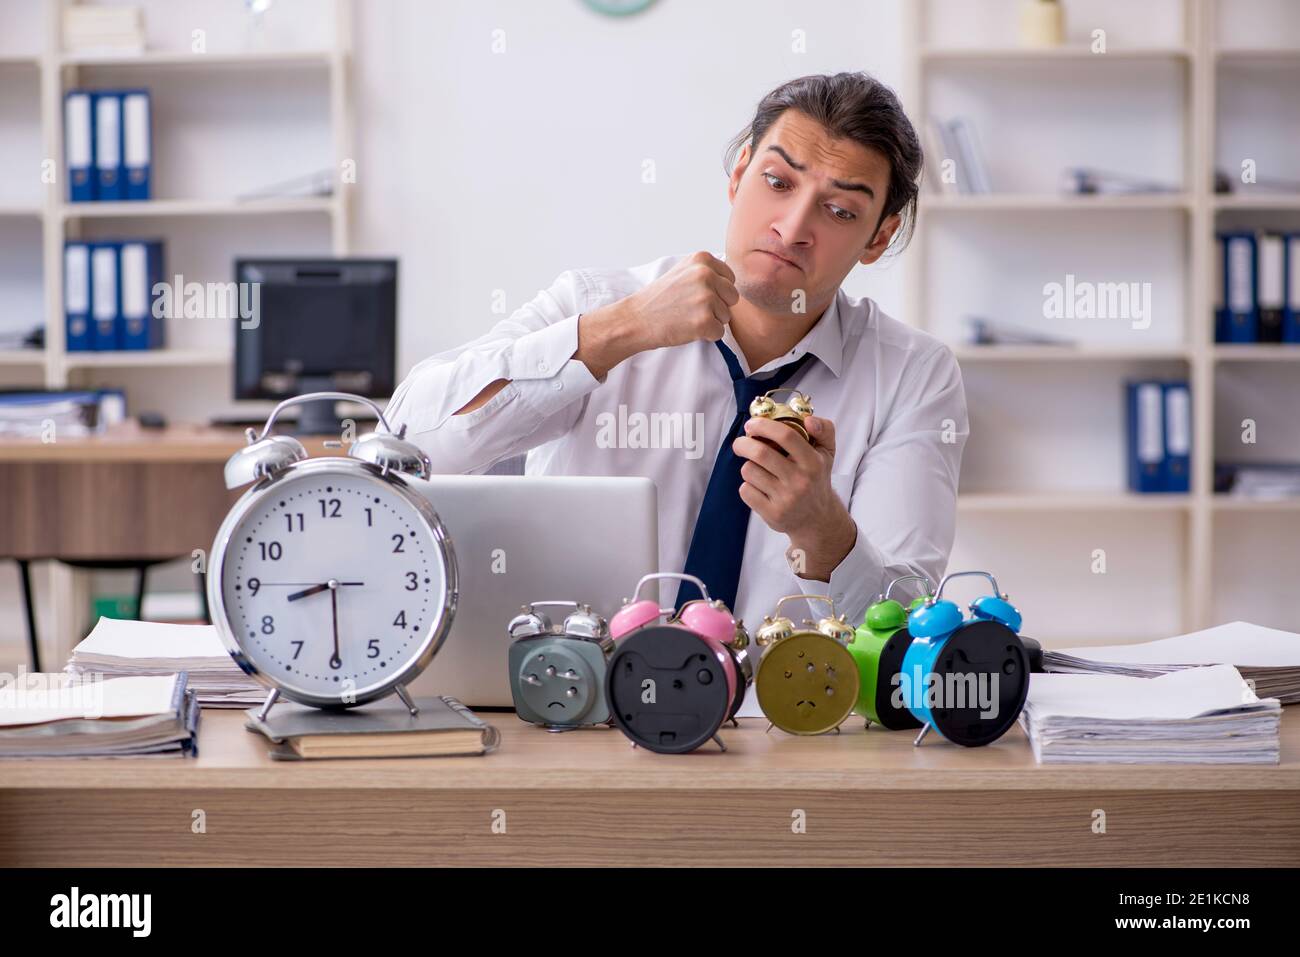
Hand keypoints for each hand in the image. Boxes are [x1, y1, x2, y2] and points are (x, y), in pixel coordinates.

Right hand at [576, 251, 738, 378]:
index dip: (716, 292)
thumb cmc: (659, 298)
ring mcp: (706, 298)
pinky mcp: (704, 321)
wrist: (637, 318)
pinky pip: (719, 333)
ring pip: (726, 316)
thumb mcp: (683, 270)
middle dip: (717, 307)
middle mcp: (706, 275)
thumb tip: (732, 279)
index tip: (694, 295)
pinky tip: (687, 328)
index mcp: (702, 259)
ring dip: (710, 321)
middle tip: (691, 308)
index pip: (730, 279)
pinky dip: (706, 335)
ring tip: (686, 317)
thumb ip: (707, 270)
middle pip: (732, 297)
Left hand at [732, 414, 856, 581]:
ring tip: (758, 469)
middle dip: (743, 444)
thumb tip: (808, 419)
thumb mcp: (827, 453)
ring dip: (748, 466)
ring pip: (749, 471)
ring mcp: (786, 499)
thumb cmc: (816, 479)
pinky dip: (747, 486)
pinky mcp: (773, 514)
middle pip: (760, 453)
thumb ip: (824, 429)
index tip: (752, 424)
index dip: (764, 426)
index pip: (786, 436)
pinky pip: (746, 491)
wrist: (817, 518)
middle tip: (740, 443)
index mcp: (813, 463)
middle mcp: (800, 481)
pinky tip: (759, 487)